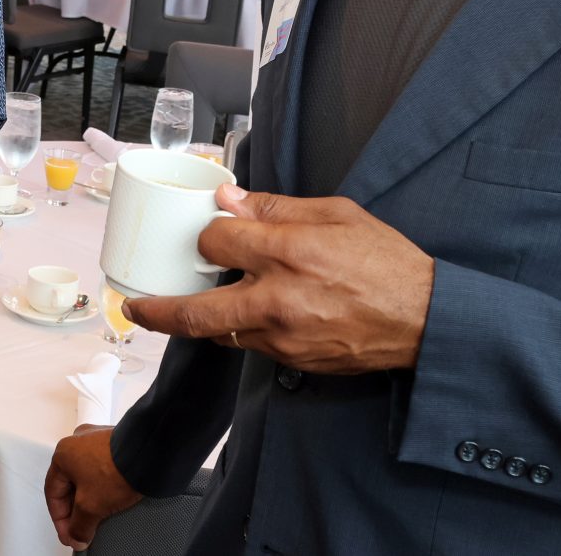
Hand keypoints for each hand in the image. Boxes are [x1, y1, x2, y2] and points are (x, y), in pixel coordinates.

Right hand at [45, 425, 141, 549]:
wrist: (150, 453)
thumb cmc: (117, 469)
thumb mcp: (90, 506)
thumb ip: (79, 526)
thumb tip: (77, 536)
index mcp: (63, 453)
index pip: (53, 493)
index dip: (60, 520)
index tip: (70, 535)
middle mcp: (78, 442)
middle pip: (70, 484)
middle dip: (76, 510)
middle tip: (84, 529)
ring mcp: (98, 439)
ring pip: (88, 477)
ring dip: (91, 499)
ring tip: (102, 516)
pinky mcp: (117, 443)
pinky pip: (105, 469)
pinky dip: (106, 486)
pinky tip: (115, 499)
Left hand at [123, 185, 434, 373]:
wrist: (426, 321)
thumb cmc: (386, 262)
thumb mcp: (336, 214)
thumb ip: (277, 209)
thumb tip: (228, 199)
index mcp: (289, 251)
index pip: (217, 239)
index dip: (208, 230)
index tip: (211, 227)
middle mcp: (278, 298)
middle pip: (195, 312)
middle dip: (156, 310)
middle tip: (134, 306)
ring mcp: (284, 336)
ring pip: (219, 333)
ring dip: (198, 321)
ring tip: (181, 306)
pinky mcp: (294, 360)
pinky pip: (249, 346)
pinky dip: (236, 330)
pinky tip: (238, 315)